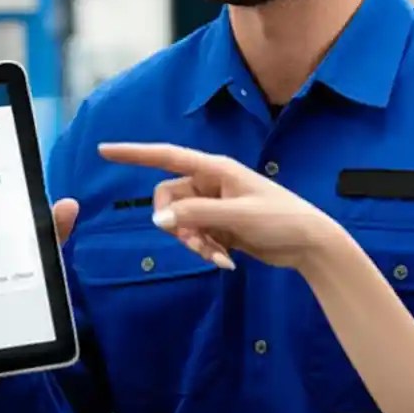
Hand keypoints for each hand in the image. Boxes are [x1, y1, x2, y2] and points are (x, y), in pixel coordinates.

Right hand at [98, 142, 337, 270]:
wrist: (309, 244)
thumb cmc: (280, 218)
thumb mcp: (236, 216)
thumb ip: (196, 215)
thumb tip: (158, 219)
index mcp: (214, 168)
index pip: (165, 156)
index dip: (134, 153)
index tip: (105, 150)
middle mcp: (210, 183)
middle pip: (168, 200)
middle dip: (176, 225)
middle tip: (196, 242)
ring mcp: (213, 205)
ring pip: (180, 222)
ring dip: (193, 243)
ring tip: (220, 256)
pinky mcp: (219, 226)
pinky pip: (195, 237)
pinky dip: (206, 250)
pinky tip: (227, 262)